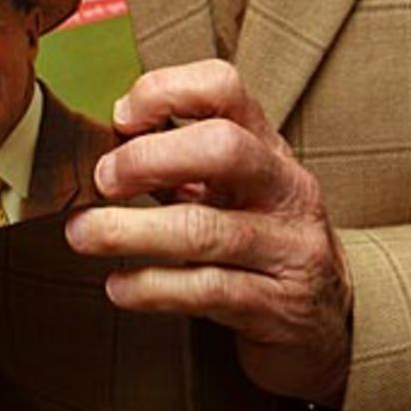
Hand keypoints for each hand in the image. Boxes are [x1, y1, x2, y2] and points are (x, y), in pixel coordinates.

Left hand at [65, 59, 351, 406]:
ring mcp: (286, 247)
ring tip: (81, 234)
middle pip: (222, 148)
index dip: (166, 90)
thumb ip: (180, 164)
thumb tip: (103, 143)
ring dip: (130, 230)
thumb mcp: (234, 191)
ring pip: (204, 229)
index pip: (224, 87)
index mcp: (268, 145)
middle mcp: (285, 188)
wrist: (329, 323)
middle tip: (102, 179)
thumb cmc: (262, 243)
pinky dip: (152, 287)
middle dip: (150, 158)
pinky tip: (119, 287)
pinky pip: (206, 291)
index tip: (120, 118)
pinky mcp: (276, 307)